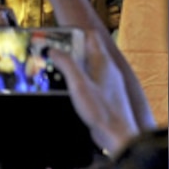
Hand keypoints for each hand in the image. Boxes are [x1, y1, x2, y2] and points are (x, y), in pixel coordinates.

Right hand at [48, 31, 139, 153]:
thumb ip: (67, 65)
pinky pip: (88, 79)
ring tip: (54, 70)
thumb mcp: (79, 85)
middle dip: (67, 50)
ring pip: (86, 65)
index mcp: (102, 62)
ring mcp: (107, 82)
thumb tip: (54, 50)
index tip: (56, 37)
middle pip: (85, 50)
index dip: (72, 33)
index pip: (89, 35)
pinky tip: (66, 88)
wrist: (117, 136)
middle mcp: (107, 69)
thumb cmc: (102, 111)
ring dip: (70, 66)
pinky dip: (76, 79)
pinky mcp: (104, 94)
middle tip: (50, 54)